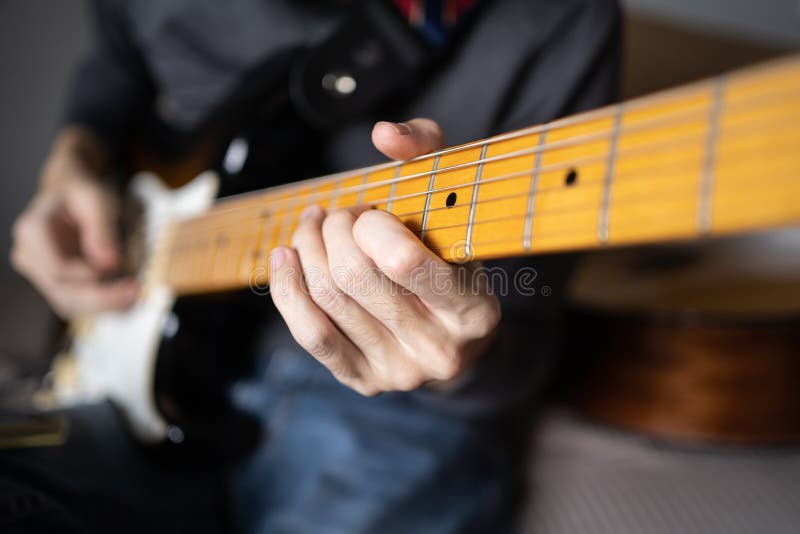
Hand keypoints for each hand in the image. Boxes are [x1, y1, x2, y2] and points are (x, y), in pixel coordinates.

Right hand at [10, 128, 136, 317]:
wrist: (72, 195)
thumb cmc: (83, 194)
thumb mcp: (97, 200)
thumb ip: (101, 230)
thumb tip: (109, 264)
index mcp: (32, 231)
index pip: (56, 268)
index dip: (87, 275)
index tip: (118, 267)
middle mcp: (29, 257)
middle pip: (62, 292)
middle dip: (101, 298)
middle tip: (136, 292)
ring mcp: (41, 274)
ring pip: (69, 304)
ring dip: (104, 306)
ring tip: (136, 296)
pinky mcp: (57, 284)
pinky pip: (78, 303)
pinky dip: (103, 305)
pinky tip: (127, 299)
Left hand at [269, 119, 500, 394]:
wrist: (459, 340)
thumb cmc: (454, 258)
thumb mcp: (456, 202)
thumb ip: (429, 154)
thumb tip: (383, 133)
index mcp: (473, 309)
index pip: (401, 260)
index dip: (371, 224)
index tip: (374, 213)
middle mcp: (439, 349)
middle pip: (352, 276)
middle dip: (334, 230)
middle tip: (340, 215)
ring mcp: (399, 371)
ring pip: (327, 298)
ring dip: (307, 247)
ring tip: (313, 225)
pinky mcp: (365, 380)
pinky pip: (310, 334)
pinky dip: (287, 289)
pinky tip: (286, 257)